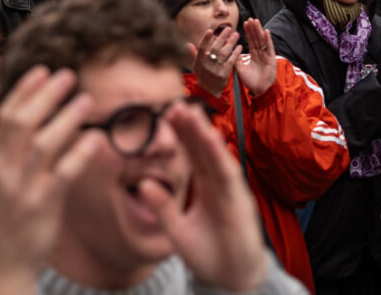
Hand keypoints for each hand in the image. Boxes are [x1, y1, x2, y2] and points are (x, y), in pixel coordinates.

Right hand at [0, 68, 100, 290]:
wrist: (6, 260)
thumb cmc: (11, 213)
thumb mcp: (5, 177)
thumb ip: (17, 149)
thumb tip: (37, 112)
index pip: (7, 117)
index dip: (25, 90)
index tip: (43, 70)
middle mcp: (5, 171)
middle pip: (23, 123)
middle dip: (46, 95)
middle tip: (69, 75)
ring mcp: (23, 188)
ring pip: (44, 144)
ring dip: (67, 118)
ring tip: (87, 100)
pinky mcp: (43, 205)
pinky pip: (64, 173)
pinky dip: (80, 153)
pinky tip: (96, 138)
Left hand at [139, 102, 266, 291]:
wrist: (233, 279)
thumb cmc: (209, 254)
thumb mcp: (177, 230)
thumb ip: (162, 207)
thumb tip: (143, 184)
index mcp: (205, 187)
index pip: (192, 154)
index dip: (181, 135)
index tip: (166, 114)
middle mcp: (219, 183)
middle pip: (203, 149)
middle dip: (191, 127)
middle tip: (174, 104)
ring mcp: (230, 190)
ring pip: (215, 156)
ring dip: (204, 134)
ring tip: (191, 113)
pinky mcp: (238, 201)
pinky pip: (228, 174)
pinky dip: (220, 155)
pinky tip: (211, 138)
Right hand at [187, 26, 240, 97]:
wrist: (209, 92)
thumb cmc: (203, 76)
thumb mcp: (196, 67)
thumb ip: (194, 55)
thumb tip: (188, 44)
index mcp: (199, 62)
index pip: (201, 49)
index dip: (205, 40)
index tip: (210, 30)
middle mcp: (207, 66)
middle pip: (215, 49)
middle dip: (222, 37)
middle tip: (229, 29)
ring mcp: (215, 70)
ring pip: (224, 54)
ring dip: (230, 43)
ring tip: (236, 35)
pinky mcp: (224, 74)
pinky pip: (230, 62)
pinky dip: (235, 54)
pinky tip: (239, 47)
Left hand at [238, 19, 276, 96]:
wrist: (259, 90)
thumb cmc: (251, 81)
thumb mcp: (240, 69)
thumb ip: (236, 60)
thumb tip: (230, 51)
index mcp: (254, 55)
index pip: (251, 41)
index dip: (248, 32)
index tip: (245, 23)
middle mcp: (261, 53)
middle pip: (256, 38)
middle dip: (253, 29)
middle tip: (250, 19)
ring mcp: (266, 55)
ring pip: (262, 40)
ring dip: (259, 30)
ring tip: (256, 21)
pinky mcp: (271, 58)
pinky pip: (269, 47)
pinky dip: (267, 39)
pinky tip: (266, 31)